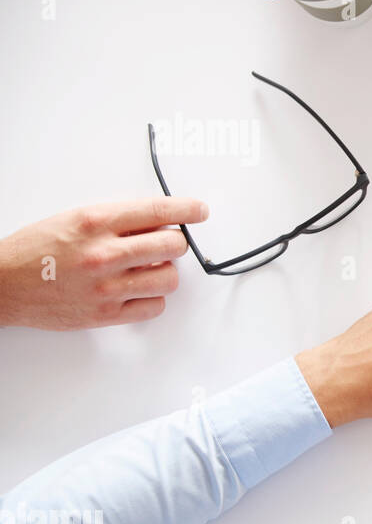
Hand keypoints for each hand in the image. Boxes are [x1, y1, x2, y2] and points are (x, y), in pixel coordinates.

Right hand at [0, 198, 207, 329]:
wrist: (3, 284)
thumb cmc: (35, 249)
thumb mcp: (74, 218)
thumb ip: (118, 219)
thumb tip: (159, 220)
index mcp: (95, 222)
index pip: (158, 211)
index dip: (187, 210)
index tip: (199, 211)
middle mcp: (104, 253)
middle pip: (173, 246)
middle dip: (173, 243)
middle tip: (162, 245)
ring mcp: (106, 286)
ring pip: (169, 278)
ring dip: (163, 272)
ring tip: (145, 269)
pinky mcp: (106, 314)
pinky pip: (155, 306)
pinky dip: (152, 298)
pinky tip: (136, 290)